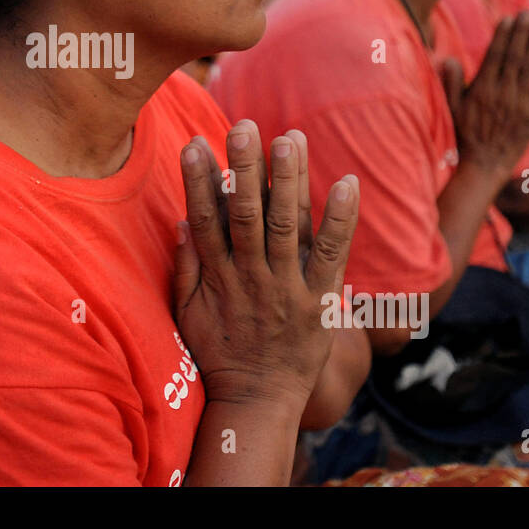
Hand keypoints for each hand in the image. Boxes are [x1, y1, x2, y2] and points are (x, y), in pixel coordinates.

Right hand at [174, 120, 359, 409]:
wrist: (258, 402)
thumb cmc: (219, 353)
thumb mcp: (188, 313)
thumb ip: (185, 267)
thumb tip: (182, 221)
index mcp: (218, 278)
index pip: (206, 220)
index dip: (199, 181)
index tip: (194, 144)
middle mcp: (252, 278)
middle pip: (247, 216)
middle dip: (245, 169)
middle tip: (243, 127)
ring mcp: (287, 289)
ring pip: (286, 227)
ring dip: (288, 181)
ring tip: (288, 138)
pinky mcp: (320, 300)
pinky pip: (332, 254)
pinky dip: (340, 219)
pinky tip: (346, 183)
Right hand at [441, 12, 528, 176]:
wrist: (482, 167)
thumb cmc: (463, 137)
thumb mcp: (451, 110)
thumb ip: (451, 84)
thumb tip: (447, 60)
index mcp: (481, 89)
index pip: (493, 55)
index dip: (502, 36)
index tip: (508, 18)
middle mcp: (502, 93)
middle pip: (513, 57)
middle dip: (521, 33)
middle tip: (527, 13)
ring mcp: (519, 105)